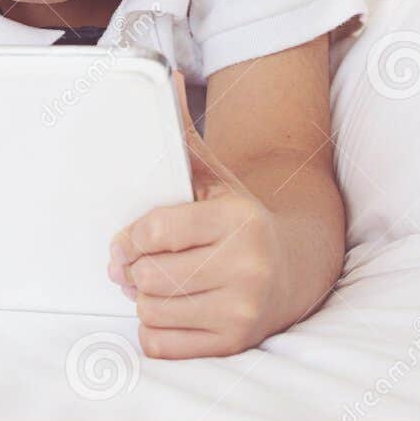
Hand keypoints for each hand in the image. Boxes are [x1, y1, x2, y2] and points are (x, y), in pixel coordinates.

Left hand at [107, 70, 289, 358]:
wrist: (294, 269)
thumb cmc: (239, 221)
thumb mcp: (216, 178)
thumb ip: (183, 136)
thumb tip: (163, 76)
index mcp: (237, 219)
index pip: (156, 230)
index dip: (129, 238)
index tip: (125, 241)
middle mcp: (245, 265)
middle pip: (148, 276)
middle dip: (133, 271)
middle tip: (136, 264)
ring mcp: (242, 309)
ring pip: (150, 310)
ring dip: (143, 299)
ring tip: (159, 284)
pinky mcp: (234, 343)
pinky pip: (162, 344)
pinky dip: (154, 329)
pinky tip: (172, 309)